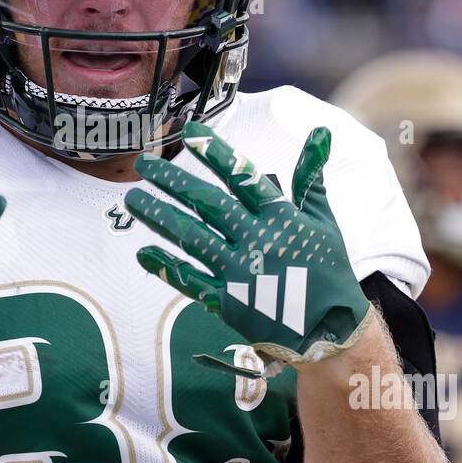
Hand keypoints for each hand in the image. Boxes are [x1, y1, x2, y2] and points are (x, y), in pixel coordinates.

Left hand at [126, 121, 372, 371]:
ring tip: (131, 199)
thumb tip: (319, 131)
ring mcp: (241, 273)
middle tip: (143, 163)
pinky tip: (142, 253)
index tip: (189, 132)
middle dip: (173, 181)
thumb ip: (311, 177)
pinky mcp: (230, 303)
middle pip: (209, 204)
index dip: (216, 154)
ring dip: (159, 217)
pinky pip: (191, 281)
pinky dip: (166, 268)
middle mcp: (258, 241)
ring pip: (193, 238)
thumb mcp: (323, 220)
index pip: (243, 178)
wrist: (330, 330)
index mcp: (281, 218)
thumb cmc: (327, 270)